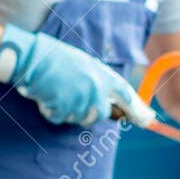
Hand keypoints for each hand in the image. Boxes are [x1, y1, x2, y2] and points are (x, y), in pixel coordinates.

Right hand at [0, 24, 146, 126]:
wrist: (32, 58)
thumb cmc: (56, 58)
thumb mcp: (85, 64)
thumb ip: (99, 81)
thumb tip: (110, 98)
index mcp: (103, 75)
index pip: (127, 95)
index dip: (137, 109)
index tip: (147, 120)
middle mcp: (96, 89)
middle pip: (102, 113)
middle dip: (91, 111)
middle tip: (74, 98)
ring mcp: (80, 100)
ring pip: (82, 118)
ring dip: (71, 111)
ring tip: (59, 93)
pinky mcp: (63, 109)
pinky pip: (61, 118)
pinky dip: (53, 111)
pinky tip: (47, 96)